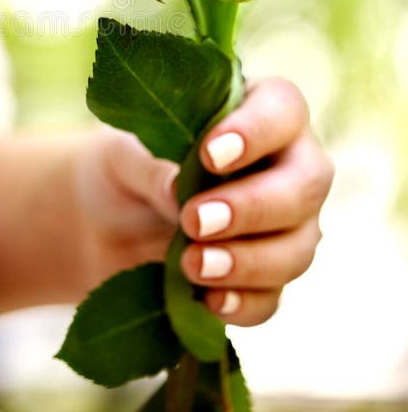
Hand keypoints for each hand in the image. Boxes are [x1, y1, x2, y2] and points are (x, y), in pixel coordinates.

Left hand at [74, 77, 332, 325]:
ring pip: (297, 247)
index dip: (257, 131)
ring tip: (191, 265)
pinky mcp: (266, 278)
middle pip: (306, 184)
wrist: (106, 223)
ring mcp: (285, 225)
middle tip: (196, 220)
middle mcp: (286, 165)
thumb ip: (151, 164)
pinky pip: (272, 297)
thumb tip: (179, 190)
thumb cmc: (126, 168)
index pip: (283, 109)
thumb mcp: (123, 155)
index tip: (209, 155)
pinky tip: (209, 302)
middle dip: (254, 206)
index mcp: (257, 111)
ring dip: (248, 261)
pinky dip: (244, 303)